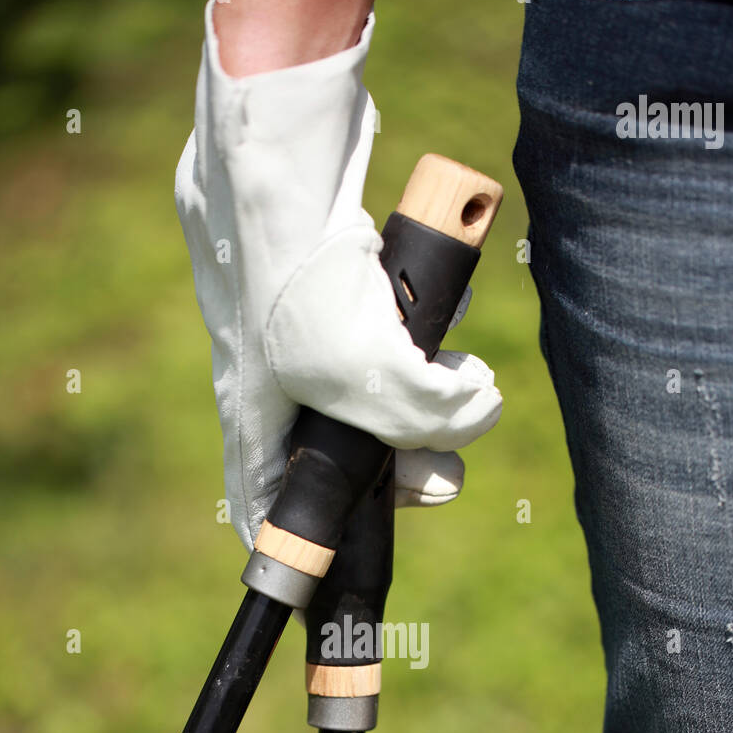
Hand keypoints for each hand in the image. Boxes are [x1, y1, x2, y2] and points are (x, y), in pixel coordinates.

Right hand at [175, 0, 501, 551]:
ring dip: (428, 383)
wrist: (281, 154)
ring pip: (380, 385)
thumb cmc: (302, 279)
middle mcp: (273, 378)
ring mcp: (303, 328)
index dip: (305, 550)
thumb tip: (477, 414)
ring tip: (457, 370)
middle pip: (346, 451)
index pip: (267, 507)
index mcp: (255, 416)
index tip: (339, 578)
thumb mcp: (370, 375)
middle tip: (443, 474)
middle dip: (406, 460)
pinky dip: (428, 322)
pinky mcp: (338, 282)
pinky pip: (393, 324)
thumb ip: (427, 421)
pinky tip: (448, 305)